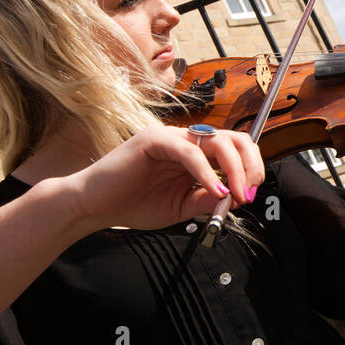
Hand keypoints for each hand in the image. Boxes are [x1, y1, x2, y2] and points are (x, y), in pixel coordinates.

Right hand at [62, 124, 265, 233]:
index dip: (250, 169)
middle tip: (249, 191)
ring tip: (234, 195)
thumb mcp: (182, 207)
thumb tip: (240, 197)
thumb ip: (209, 200)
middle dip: (250, 165)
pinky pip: (189, 151)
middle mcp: (186, 140)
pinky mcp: (153, 139)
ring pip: (217, 141)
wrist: (94, 207)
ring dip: (234, 169)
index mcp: (196, 153)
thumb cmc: (133, 204)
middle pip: (234, 139)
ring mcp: (170, 136)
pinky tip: (213, 190)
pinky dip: (206, 172)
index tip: (250, 195)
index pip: (235, 149)